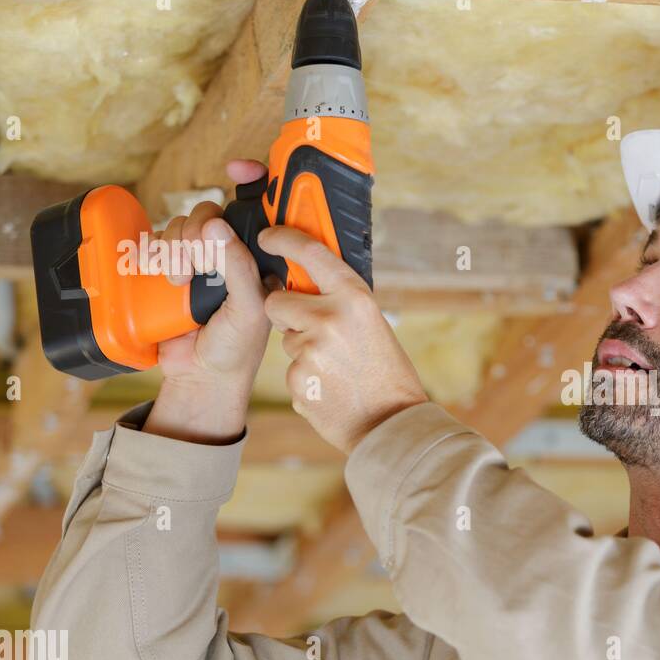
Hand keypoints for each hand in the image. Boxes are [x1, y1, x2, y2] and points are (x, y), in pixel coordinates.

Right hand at [144, 159, 272, 444]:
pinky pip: (163, 240)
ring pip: (185, 223)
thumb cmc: (235, 349)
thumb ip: (237, 269)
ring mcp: (204, 260)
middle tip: (195, 260)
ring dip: (177, 245)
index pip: (263, 208)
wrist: (199, 378)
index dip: (254, 179)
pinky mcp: (176, 267)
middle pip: (215, 210)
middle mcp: (236, 254)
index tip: (236, 166)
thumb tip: (216, 228)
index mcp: (264, 260)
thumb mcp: (246, 311)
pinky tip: (164, 274)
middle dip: (199, 228)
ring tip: (179, 280)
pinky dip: (158, 251)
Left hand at [260, 226, 427, 453]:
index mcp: (354, 297)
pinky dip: (304, 377)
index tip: (268, 236)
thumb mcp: (372, 324)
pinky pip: (289, 368)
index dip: (283, 238)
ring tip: (334, 367)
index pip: (311, 252)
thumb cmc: (386, 372)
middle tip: (312, 330)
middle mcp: (330, 318)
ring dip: (300, 349)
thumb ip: (341, 301)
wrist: (391, 423)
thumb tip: (306, 278)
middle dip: (285, 313)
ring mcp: (310, 349)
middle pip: (277, 301)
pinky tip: (329, 386)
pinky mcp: (297, 378)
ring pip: (284, 337)